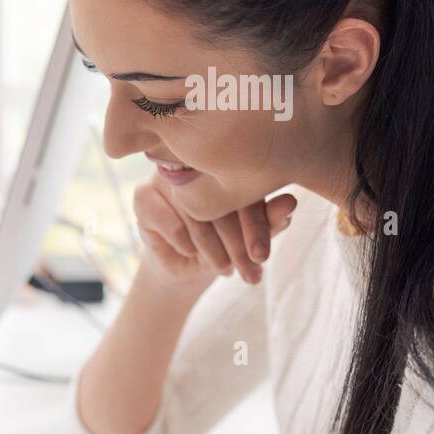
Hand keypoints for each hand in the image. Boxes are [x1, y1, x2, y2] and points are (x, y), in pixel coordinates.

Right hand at [133, 176, 296, 289]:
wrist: (183, 267)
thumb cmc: (222, 244)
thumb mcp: (249, 239)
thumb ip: (270, 221)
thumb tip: (291, 203)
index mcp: (226, 166)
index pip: (245, 187)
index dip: (258, 223)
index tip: (263, 255)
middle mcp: (196, 164)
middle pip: (219, 198)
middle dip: (237, 241)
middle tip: (249, 269)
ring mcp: (167, 177)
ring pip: (194, 211)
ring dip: (211, 247)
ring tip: (224, 269)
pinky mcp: (143, 195)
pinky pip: (168, 220)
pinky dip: (183, 241)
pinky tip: (190, 253)